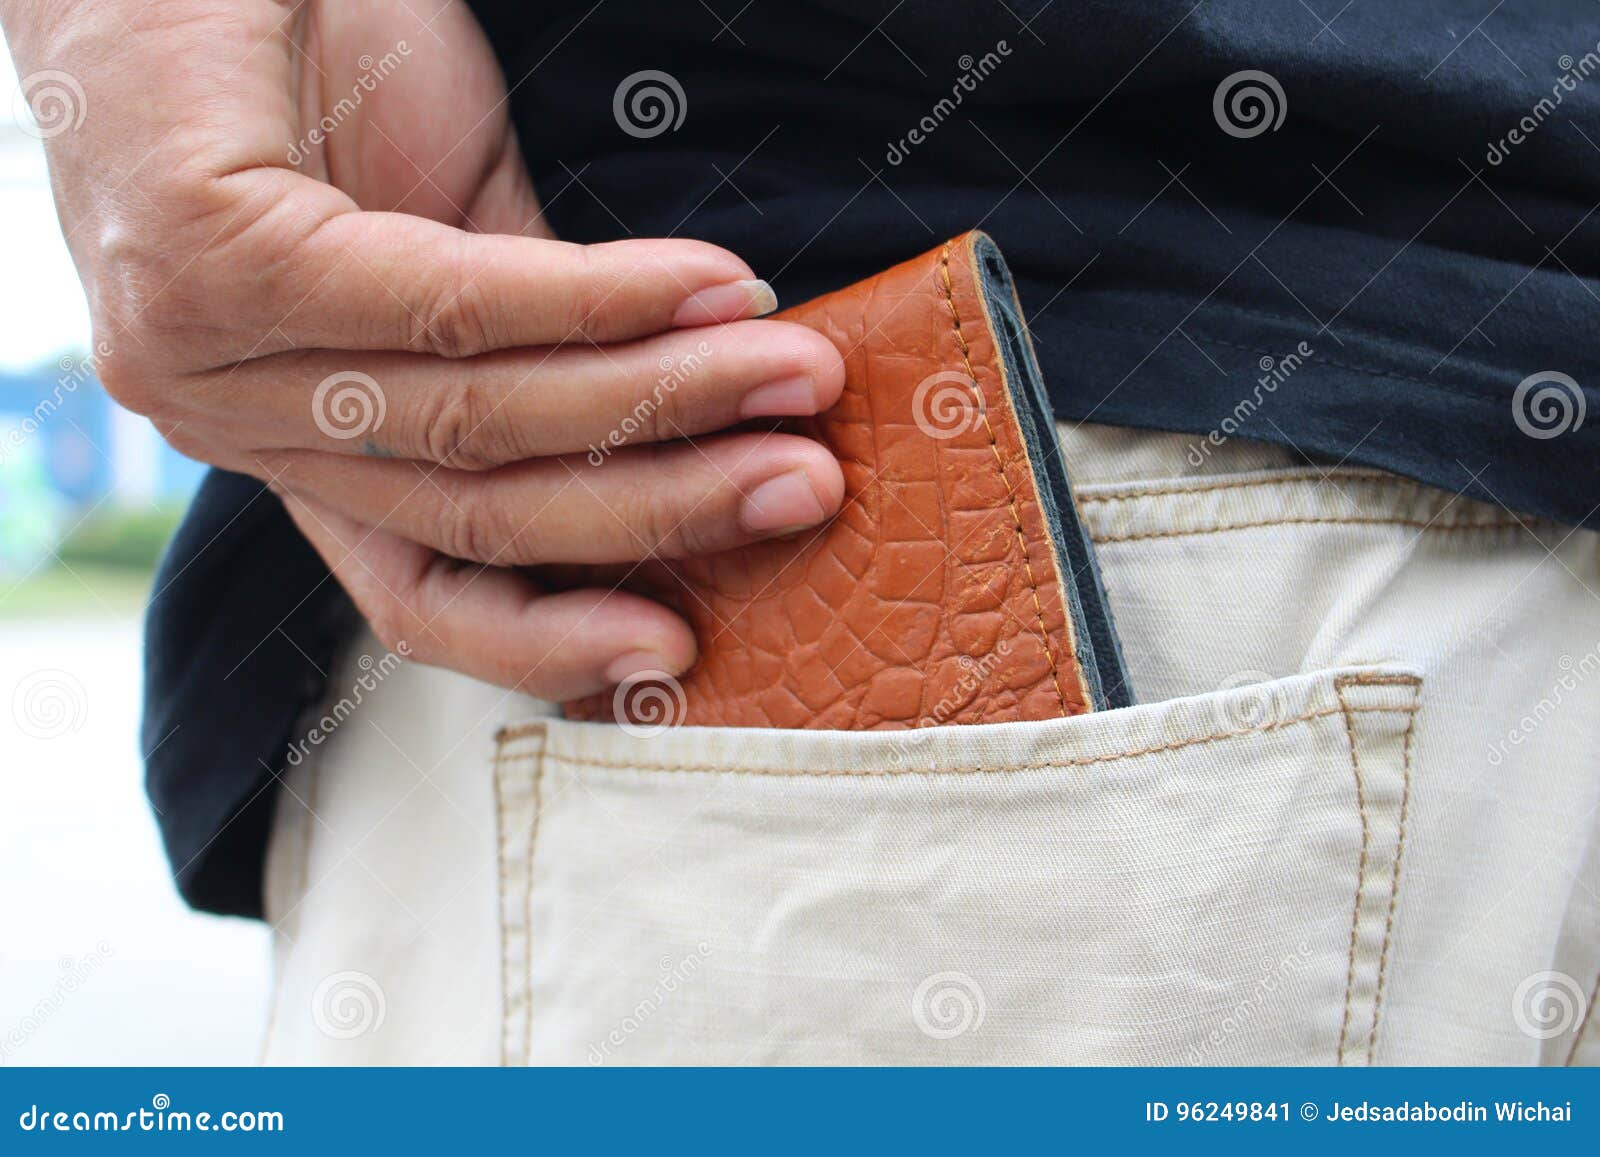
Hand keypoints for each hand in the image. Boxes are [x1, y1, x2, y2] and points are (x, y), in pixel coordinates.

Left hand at [5, 0, 844, 696]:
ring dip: (664, 398)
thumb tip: (693, 427)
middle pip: (476, 513)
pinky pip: (444, 307)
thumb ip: (539, 351)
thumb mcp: (452, 240)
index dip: (550, 638)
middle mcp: (234, 427)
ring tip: (788, 372)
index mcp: (289, 445)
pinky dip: (594, 303)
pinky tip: (702, 290)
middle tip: (801, 484)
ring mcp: (204, 356)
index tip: (679, 655)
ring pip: (477, 418)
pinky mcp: (209, 258)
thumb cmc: (316, 76)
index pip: (415, 588)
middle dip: (664, 508)